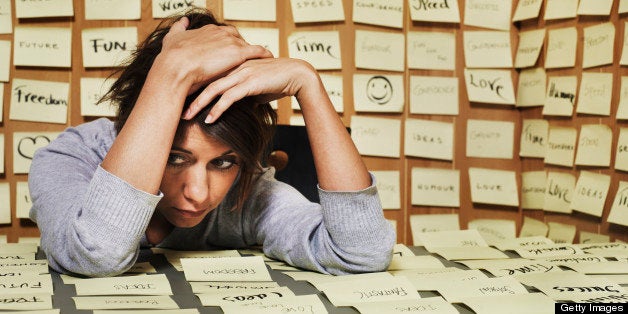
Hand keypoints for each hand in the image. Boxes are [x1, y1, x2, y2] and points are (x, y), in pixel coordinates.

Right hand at [157, 17, 273, 94]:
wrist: (176, 67)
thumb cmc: (172, 59)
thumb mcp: (172, 38)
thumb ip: (179, 29)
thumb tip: (183, 21)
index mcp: (207, 30)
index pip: (223, 34)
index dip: (227, 42)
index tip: (229, 50)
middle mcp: (220, 32)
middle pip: (237, 38)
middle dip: (241, 47)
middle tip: (246, 58)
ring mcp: (230, 41)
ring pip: (247, 45)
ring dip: (254, 52)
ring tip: (260, 59)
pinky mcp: (238, 52)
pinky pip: (258, 51)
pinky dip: (265, 54)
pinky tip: (270, 59)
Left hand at [182, 57, 319, 122]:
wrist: (298, 76)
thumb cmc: (278, 82)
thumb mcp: (257, 88)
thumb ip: (244, 94)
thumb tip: (238, 108)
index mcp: (235, 65)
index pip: (209, 75)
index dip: (195, 86)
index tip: (182, 99)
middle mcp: (235, 67)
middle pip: (206, 81)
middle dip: (190, 96)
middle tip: (179, 109)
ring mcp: (242, 74)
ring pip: (214, 89)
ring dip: (199, 104)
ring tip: (188, 116)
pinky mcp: (250, 83)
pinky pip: (229, 97)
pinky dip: (217, 108)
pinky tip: (209, 119)